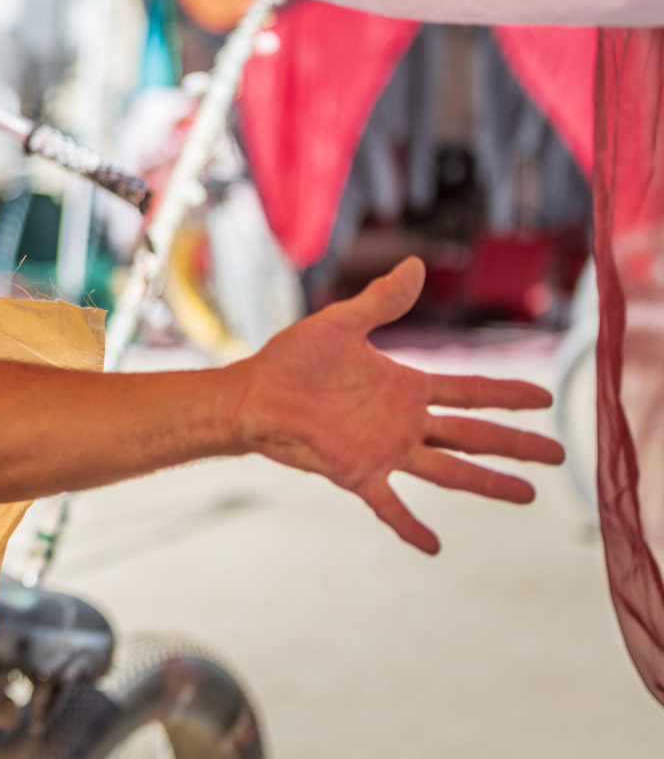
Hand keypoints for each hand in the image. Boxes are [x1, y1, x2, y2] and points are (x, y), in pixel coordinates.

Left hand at [230, 257, 564, 553]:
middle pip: (472, 435)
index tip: (545, 399)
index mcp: (405, 386)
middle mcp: (403, 422)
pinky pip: (389, 503)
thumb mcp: (340, 324)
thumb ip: (381, 301)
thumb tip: (415, 263)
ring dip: (486, 484)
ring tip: (527, 496)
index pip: (469, 391)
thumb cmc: (292, 359)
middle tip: (559, 454)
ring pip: (448, 471)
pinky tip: (434, 547)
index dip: (507, 395)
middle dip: (515, 444)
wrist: (252, 393)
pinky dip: (409, 526)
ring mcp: (384, 449)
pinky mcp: (356, 472)